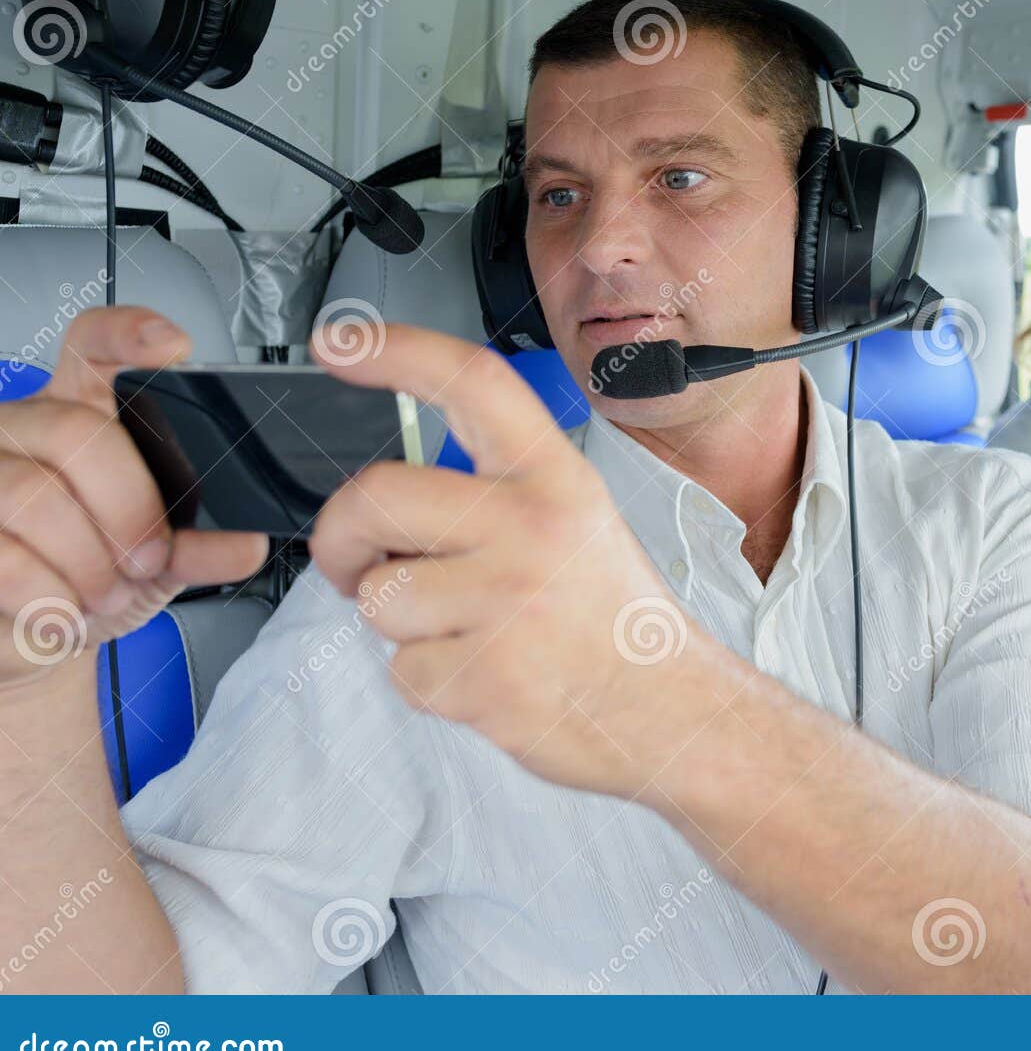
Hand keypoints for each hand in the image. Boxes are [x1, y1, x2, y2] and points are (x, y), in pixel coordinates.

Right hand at [0, 308, 267, 694]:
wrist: (35, 633)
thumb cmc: (93, 578)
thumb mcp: (159, 561)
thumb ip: (199, 546)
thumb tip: (248, 544)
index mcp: (81, 412)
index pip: (94, 344)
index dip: (128, 333)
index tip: (173, 347)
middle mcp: (22, 427)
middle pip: (74, 432)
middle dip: (127, 509)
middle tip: (147, 560)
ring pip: (31, 496)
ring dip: (86, 562)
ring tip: (105, 593)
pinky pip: (3, 557)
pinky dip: (49, 596)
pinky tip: (62, 610)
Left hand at [308, 323, 717, 797]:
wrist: (673, 710)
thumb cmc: (615, 620)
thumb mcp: (580, 522)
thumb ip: (497, 494)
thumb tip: (391, 498)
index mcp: (555, 479)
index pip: (470, 382)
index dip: (395, 350)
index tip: (337, 339)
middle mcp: (530, 527)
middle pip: (375, 495)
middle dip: (340, 538)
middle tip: (356, 562)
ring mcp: (506, 602)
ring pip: (378, 597)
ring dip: (402, 624)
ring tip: (468, 631)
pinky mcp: (485, 676)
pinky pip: (403, 671)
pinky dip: (431, 682)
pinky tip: (488, 674)